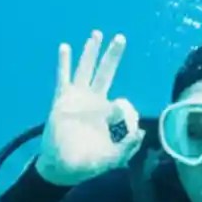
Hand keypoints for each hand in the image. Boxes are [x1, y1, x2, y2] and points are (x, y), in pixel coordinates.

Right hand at [36, 29, 145, 185]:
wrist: (61, 167)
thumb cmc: (86, 164)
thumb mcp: (112, 158)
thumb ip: (127, 147)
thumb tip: (141, 132)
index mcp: (107, 113)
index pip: (122, 101)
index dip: (124, 111)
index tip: (124, 127)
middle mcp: (93, 101)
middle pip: (105, 72)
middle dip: (112, 56)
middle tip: (120, 37)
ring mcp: (77, 98)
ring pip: (86, 69)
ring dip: (90, 52)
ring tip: (96, 34)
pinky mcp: (62, 99)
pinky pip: (63, 77)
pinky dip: (64, 63)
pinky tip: (66, 47)